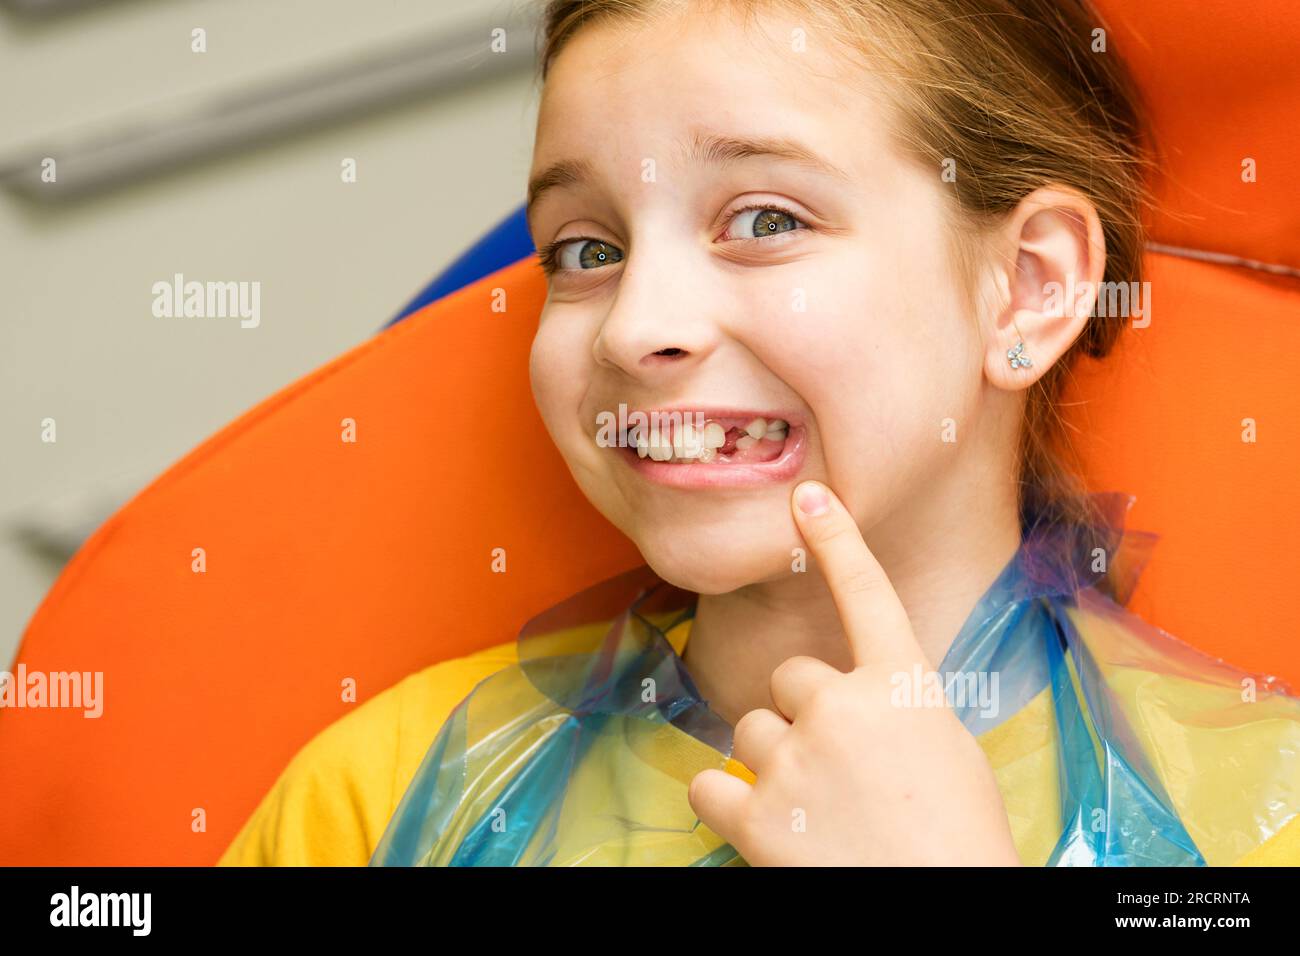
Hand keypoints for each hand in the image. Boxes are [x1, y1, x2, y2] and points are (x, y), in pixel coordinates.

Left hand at [688, 480, 1021, 865]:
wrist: (948, 912)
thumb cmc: (961, 843)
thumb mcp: (947, 754)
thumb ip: (895, 712)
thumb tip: (856, 710)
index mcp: (905, 688)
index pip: (866, 593)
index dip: (836, 538)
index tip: (806, 493)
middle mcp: (843, 708)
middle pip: (790, 679)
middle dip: (805, 716)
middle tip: (841, 773)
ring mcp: (795, 761)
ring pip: (751, 729)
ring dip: (773, 762)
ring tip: (817, 811)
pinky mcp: (758, 818)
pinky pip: (709, 783)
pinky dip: (727, 802)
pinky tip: (764, 826)